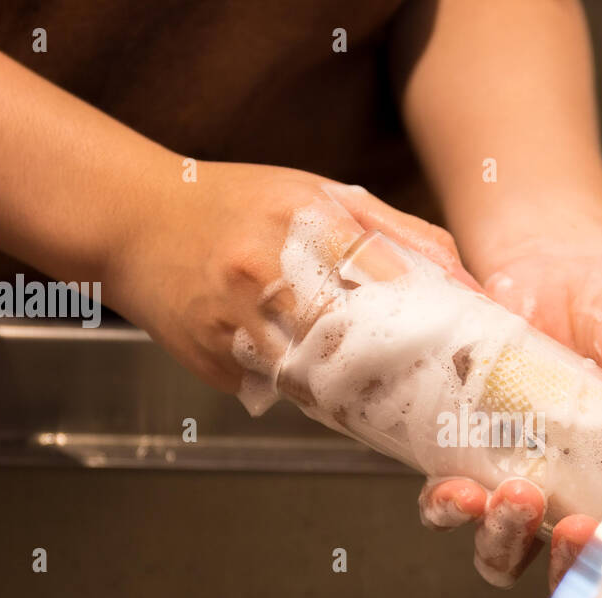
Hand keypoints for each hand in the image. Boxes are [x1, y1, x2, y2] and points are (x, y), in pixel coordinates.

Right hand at [104, 160, 474, 393]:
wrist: (133, 218)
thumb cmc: (240, 204)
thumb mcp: (321, 195)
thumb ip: (401, 234)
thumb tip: (469, 284)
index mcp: (304, 219)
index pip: (386, 282)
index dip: (428, 323)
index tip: (459, 353)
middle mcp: (265, 268)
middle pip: (353, 341)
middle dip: (398, 369)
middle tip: (436, 393)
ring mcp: (232, 318)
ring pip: (316, 379)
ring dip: (355, 392)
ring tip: (387, 398)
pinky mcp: (212, 358)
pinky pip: (276, 390)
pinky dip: (308, 394)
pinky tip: (324, 388)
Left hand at [418, 235, 601, 597]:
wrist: (551, 266)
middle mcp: (586, 501)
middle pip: (582, 574)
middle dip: (578, 569)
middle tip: (580, 532)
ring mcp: (527, 488)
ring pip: (508, 554)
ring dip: (507, 541)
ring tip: (517, 496)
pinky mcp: (471, 462)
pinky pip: (451, 507)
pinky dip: (451, 507)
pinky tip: (459, 485)